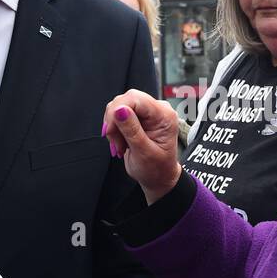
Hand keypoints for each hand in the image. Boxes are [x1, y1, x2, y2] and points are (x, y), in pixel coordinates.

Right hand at [103, 89, 181, 203]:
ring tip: (120, 145)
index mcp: (164, 115)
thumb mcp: (144, 153)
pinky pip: (118, 114)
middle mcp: (157, 110)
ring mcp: (147, 113)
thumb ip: (132, 130)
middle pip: (126, 100)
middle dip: (115, 120)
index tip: (111, 130)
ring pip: (119, 106)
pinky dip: (115, 128)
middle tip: (116, 141)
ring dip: (114, 126)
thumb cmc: (156, 169)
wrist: (158, 178)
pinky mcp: (138, 117)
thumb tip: (119, 110)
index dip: (118, 111)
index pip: (136, 99)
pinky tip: (120, 142)